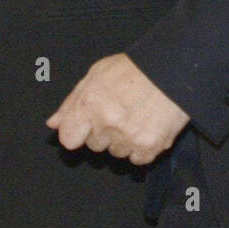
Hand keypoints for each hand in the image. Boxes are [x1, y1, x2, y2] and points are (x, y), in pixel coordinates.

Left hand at [47, 54, 188, 164]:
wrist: (175, 70)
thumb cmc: (134, 69)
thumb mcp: (97, 74)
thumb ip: (71, 102)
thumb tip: (53, 124)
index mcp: (90, 103)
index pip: (69, 139)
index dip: (78, 132)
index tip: (87, 125)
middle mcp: (107, 123)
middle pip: (94, 146)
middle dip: (104, 132)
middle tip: (120, 110)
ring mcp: (128, 137)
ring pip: (116, 153)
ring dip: (123, 140)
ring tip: (136, 115)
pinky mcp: (149, 147)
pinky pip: (136, 159)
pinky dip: (141, 147)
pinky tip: (147, 125)